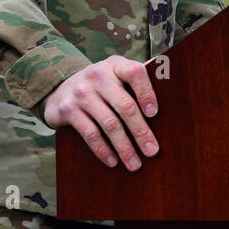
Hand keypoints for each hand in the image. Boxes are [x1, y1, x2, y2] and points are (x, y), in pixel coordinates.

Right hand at [42, 55, 158, 170]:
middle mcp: (97, 75)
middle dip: (141, 131)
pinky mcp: (68, 109)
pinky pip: (90, 133)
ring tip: (134, 164)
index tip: (155, 114)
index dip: (147, 93)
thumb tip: (168, 84)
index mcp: (115, 65)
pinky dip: (103, 150)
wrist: (60, 90)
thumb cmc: (100, 86)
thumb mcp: (115, 74)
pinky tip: (113, 161)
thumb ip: (136, 79)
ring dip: (124, 147)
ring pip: (109, 123)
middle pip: (125, 105)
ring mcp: (82, 92)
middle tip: (152, 151)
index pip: (135, 72)